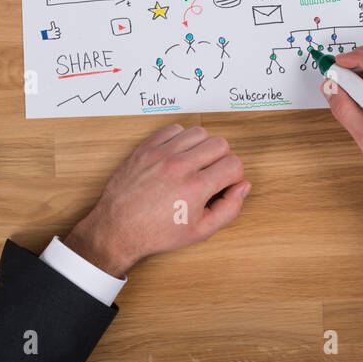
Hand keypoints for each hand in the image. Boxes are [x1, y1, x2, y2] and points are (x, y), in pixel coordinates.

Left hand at [62, 124, 250, 276]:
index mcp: (196, 188)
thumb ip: (229, 209)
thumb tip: (243, 186)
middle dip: (221, 159)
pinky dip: (180, 140)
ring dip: (201, 147)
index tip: (223, 185)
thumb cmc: (158, 232)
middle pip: (220, 143)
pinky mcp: (147, 148)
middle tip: (209, 175)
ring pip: (199, 132)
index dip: (233, 176)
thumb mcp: (201, 232)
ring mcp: (162, 154)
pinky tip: (177, 156)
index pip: (234, 164)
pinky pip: (174, 129)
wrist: (119, 227)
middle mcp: (180, 166)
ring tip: (193, 164)